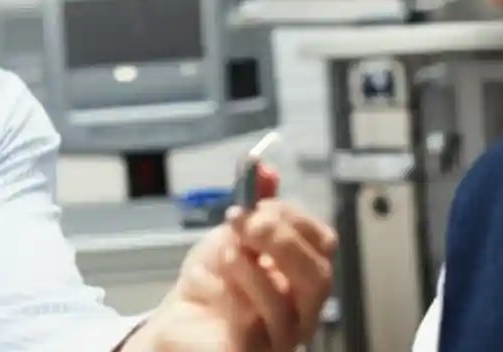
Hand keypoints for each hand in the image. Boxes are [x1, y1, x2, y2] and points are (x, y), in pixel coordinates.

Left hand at [122, 168, 336, 351]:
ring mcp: (279, 336)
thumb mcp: (232, 233)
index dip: (293, 217)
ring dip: (249, 267)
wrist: (179, 322)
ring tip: (225, 252)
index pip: (323, 243)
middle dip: (281, 242)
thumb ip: (252, 203)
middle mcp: (300, 308)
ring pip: (284, 303)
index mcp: (302, 274)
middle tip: (248, 224)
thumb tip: (263, 168)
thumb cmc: (214, 283)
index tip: (256, 202)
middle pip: (318, 277)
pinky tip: (209, 284)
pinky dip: (227, 295)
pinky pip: (248, 326)